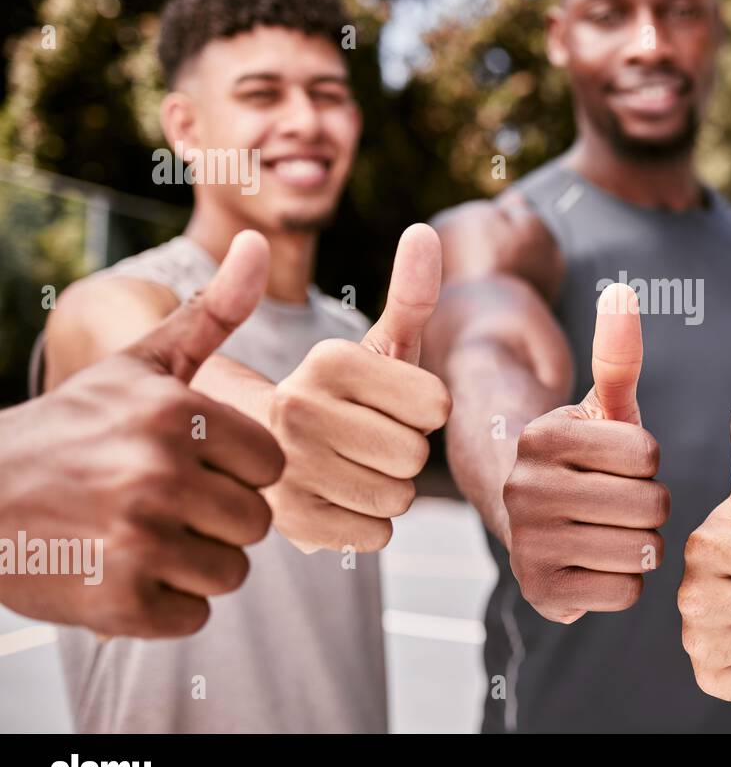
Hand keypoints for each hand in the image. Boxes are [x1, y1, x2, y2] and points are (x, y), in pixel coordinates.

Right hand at [0, 230, 282, 636]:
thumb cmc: (73, 428)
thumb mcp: (138, 364)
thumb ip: (211, 313)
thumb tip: (261, 247)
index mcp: (176, 415)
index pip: (271, 465)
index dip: (237, 470)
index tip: (191, 464)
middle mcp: (159, 475)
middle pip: (254, 521)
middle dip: (218, 518)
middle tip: (161, 504)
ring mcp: (137, 542)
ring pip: (229, 572)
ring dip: (194, 563)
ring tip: (142, 536)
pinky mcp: (117, 603)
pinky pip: (192, 615)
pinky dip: (163, 605)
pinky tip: (121, 572)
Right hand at [266, 223, 451, 552]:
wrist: (257, 447)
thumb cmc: (340, 394)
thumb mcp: (375, 345)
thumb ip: (410, 294)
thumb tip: (425, 231)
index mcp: (328, 359)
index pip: (437, 404)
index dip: (422, 409)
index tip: (385, 403)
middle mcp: (299, 410)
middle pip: (417, 454)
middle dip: (404, 450)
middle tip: (365, 438)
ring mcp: (288, 470)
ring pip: (398, 498)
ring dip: (387, 489)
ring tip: (348, 467)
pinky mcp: (289, 524)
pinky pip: (377, 535)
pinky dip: (367, 523)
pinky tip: (336, 499)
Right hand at [503, 283, 668, 622]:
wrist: (530, 516)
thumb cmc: (583, 456)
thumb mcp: (602, 406)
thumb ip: (619, 354)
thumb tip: (624, 290)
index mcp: (543, 436)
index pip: (648, 454)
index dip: (647, 460)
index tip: (617, 462)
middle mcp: (525, 489)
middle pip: (650, 505)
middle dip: (649, 504)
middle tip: (619, 501)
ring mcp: (528, 545)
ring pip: (642, 551)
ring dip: (642, 543)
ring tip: (612, 529)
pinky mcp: (540, 593)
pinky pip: (625, 592)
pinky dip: (625, 581)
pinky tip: (599, 563)